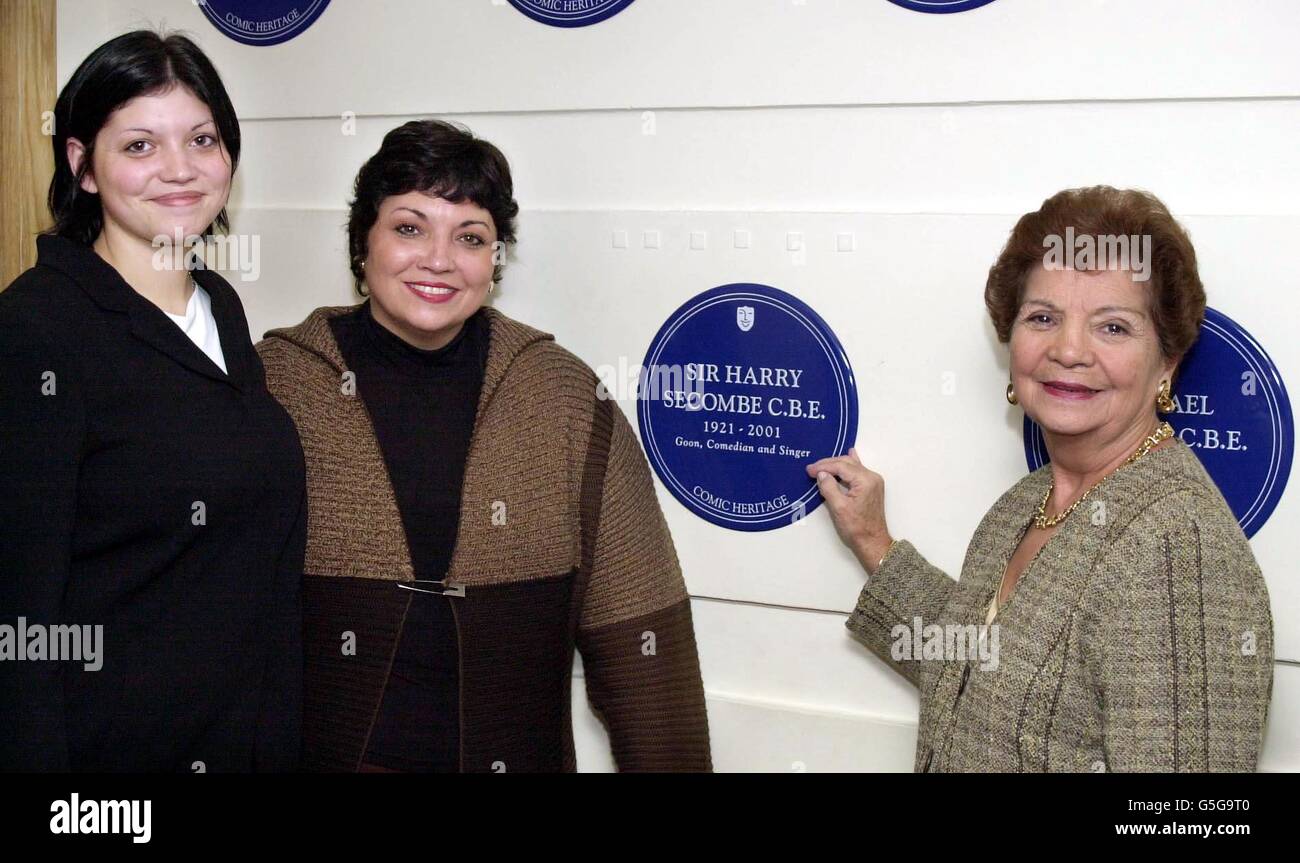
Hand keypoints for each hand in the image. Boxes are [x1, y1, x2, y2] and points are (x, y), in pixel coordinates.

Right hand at [806, 448, 892, 574]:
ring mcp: (873, 482)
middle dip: (828, 464)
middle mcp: (872, 477)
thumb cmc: (856, 528)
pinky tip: (850, 455)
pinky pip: (858, 471)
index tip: (809, 470)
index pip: (841, 466)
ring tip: (822, 465)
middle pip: (847, 463)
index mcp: (865, 480)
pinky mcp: (871, 488)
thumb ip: (829, 487)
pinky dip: (850, 466)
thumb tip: (821, 474)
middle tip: (812, 469)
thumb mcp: (838, 507)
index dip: (823, 466)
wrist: (872, 542)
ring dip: (836, 465)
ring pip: (852, 466)